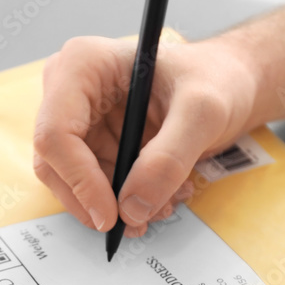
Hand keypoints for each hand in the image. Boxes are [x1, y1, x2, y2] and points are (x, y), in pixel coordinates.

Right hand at [33, 35, 258, 236]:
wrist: (229, 84)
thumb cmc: (216, 78)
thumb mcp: (203, 112)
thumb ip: (168, 158)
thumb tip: (131, 207)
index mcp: (82, 65)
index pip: (55, 133)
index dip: (79, 181)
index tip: (111, 215)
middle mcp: (70, 91)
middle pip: (55, 164)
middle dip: (98, 200)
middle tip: (140, 219)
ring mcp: (80, 120)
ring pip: (74, 183)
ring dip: (117, 206)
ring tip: (165, 202)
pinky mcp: (93, 144)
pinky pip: (94, 187)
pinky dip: (126, 202)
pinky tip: (161, 195)